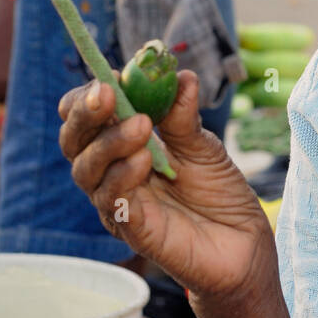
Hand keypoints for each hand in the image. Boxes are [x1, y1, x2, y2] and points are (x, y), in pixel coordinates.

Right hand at [58, 72, 275, 302]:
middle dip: (86, 114)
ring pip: (87, 171)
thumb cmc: (217, 191)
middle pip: (74, 141)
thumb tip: (183, 76)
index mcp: (123, 144)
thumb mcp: (202, 146)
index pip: (87, 117)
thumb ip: (184, 116)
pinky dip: (123, 177)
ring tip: (141, 126)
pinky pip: (113, 202)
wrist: (243, 242)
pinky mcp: (132, 230)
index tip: (110, 76)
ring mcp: (118, 202)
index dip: (89, 95)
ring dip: (109, 143)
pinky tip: (144, 161)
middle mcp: (110, 172)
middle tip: (105, 93)